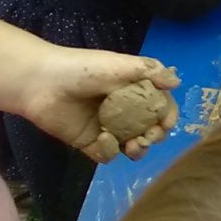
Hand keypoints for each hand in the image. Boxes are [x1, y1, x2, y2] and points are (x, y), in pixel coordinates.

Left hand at [20, 49, 178, 163]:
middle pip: (150, 128)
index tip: (166, 123)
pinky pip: (108, 154)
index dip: (167, 115)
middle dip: (155, 135)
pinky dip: (110, 150)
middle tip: (150, 136)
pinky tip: (103, 138)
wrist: (43, 83)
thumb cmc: (84, 68)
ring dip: (139, 148)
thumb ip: (150, 73)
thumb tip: (177, 82)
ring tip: (135, 146)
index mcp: (135, 89)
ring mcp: (108, 128)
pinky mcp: (90, 143)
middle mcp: (125, 110)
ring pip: (132, 145)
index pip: (160, 105)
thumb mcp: (121, 65)